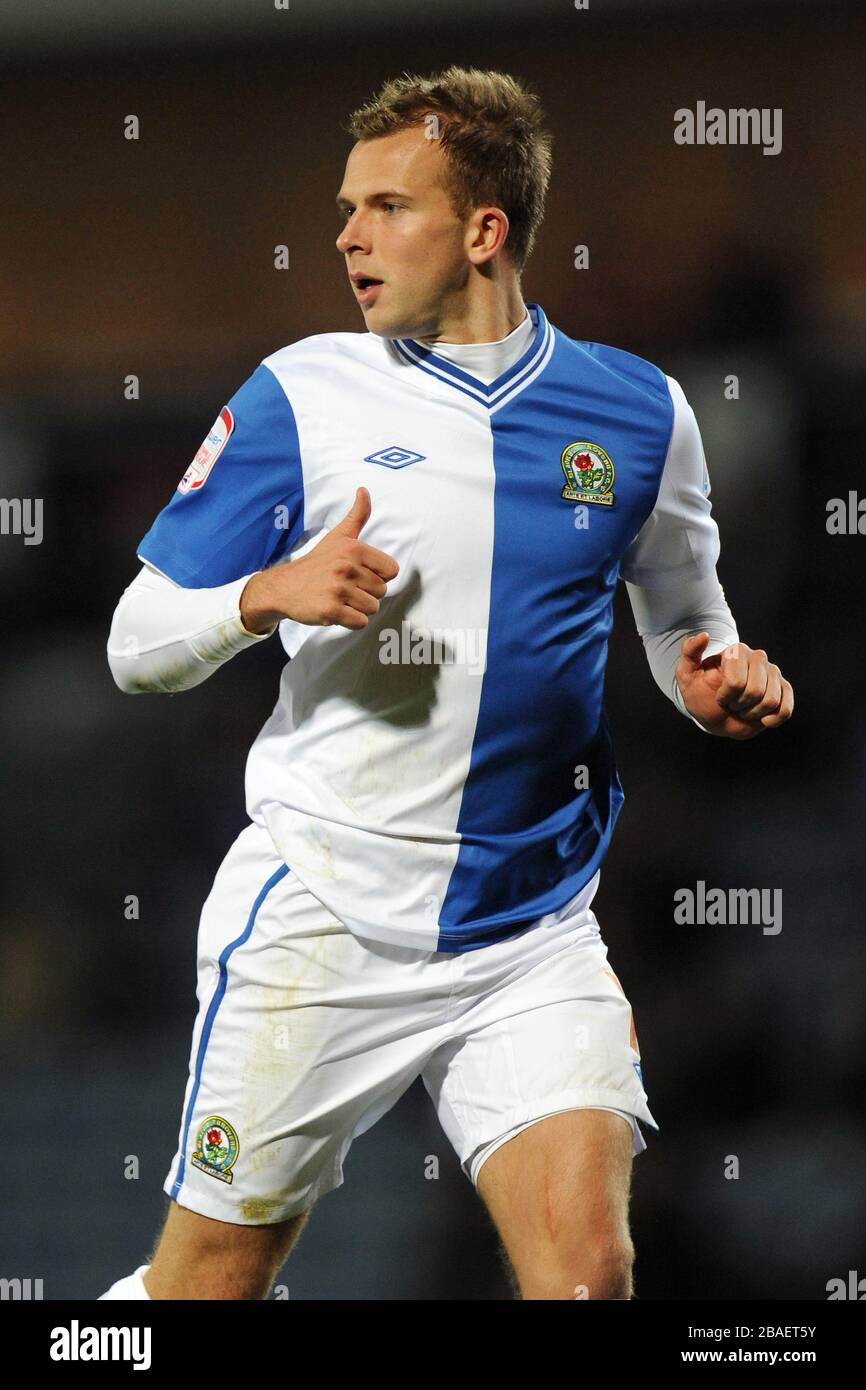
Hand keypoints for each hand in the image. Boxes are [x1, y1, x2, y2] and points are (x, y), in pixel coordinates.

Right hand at [240, 487, 398, 632]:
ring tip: (340, 598)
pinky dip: (351, 621)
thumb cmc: (317, 562)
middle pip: (382, 592)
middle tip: (345, 588)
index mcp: (354, 549)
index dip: (378, 576)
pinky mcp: (331, 611)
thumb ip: (357, 515)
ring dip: (358, 608)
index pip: (391, 571)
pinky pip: (360, 623)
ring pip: (372, 608)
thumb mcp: (338, 536)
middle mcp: (346, 568)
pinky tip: (336, 611)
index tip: (360, 574)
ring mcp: (338, 590)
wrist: (284, 587)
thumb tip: (364, 490)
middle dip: (366, 593)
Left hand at [675, 633, 793, 738]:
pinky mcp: (784, 689)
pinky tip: (762, 719)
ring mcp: (773, 673)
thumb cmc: (700, 693)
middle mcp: (758, 657)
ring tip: (743, 708)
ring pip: (771, 701)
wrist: (714, 716)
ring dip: (752, 713)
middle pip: (755, 691)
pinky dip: (772, 720)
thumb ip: (689, 652)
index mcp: (736, 651)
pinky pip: (786, 709)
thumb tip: (704, 635)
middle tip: (731, 703)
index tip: (719, 696)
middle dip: (739, 705)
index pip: (736, 681)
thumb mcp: (686, 675)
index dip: (725, 696)